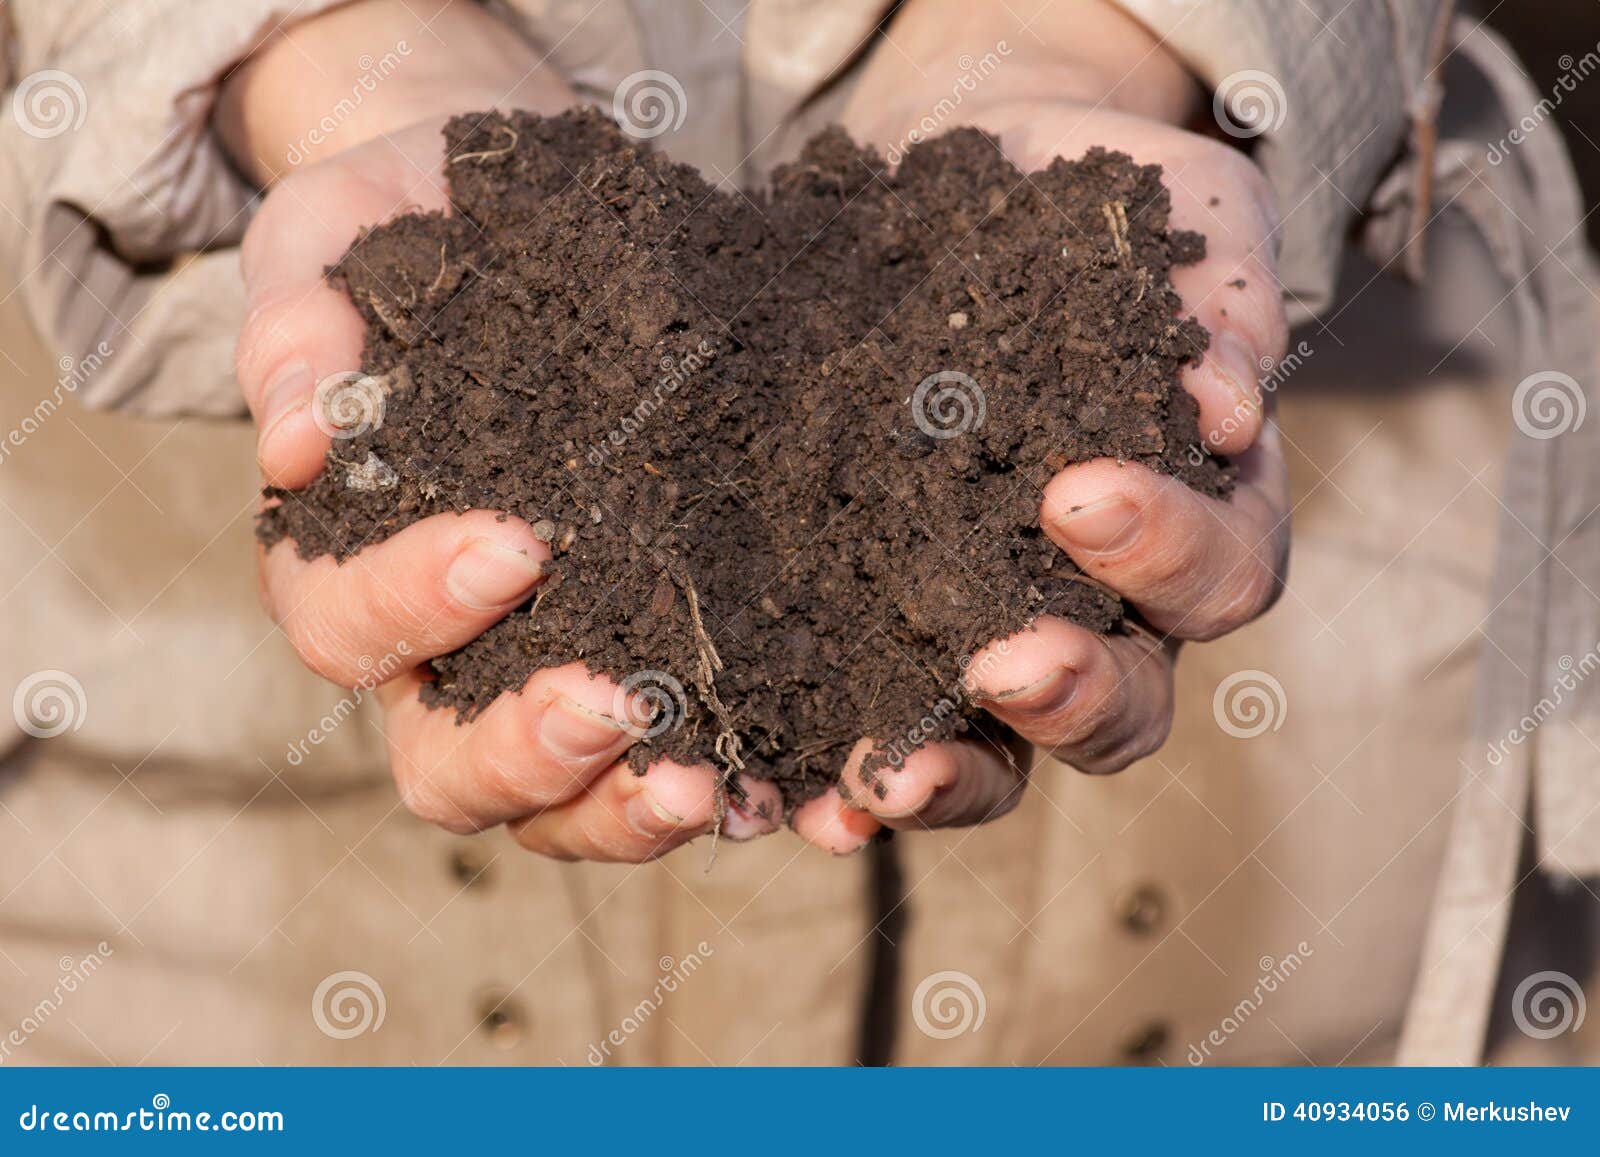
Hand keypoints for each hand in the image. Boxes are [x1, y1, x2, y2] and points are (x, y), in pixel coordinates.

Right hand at [221, 0, 782, 860]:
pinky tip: (810, 787)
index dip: (414, 605)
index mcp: (350, 565)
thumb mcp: (345, 238)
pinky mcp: (662, 671)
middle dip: (530, 752)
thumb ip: (302, 322)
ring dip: (633, 811)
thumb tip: (293, 443)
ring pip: (566, 804)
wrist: (540, 221)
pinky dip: (742, 790)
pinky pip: (685, 766)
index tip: (517, 542)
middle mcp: (446, 656)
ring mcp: (554, 678)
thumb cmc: (422, 226)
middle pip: (451, 767)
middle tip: (619, 701)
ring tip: (717, 789)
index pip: (348, 627)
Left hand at [792, 0, 1290, 851]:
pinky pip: (872, 719)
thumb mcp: (1184, 221)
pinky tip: (786, 790)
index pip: (1216, 575)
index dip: (1163, 554)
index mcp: (1199, 517)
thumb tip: (1230, 407)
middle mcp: (1106, 604)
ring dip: (953, 774)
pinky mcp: (882, 625)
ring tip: (887, 777)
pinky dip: (835, 766)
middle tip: (1003, 663)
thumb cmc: (1096, 208)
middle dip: (1069, 695)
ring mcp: (991, 625)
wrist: (970, 178)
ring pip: (1003, 752)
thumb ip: (1220, 303)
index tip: (1079, 495)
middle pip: (1122, 705)